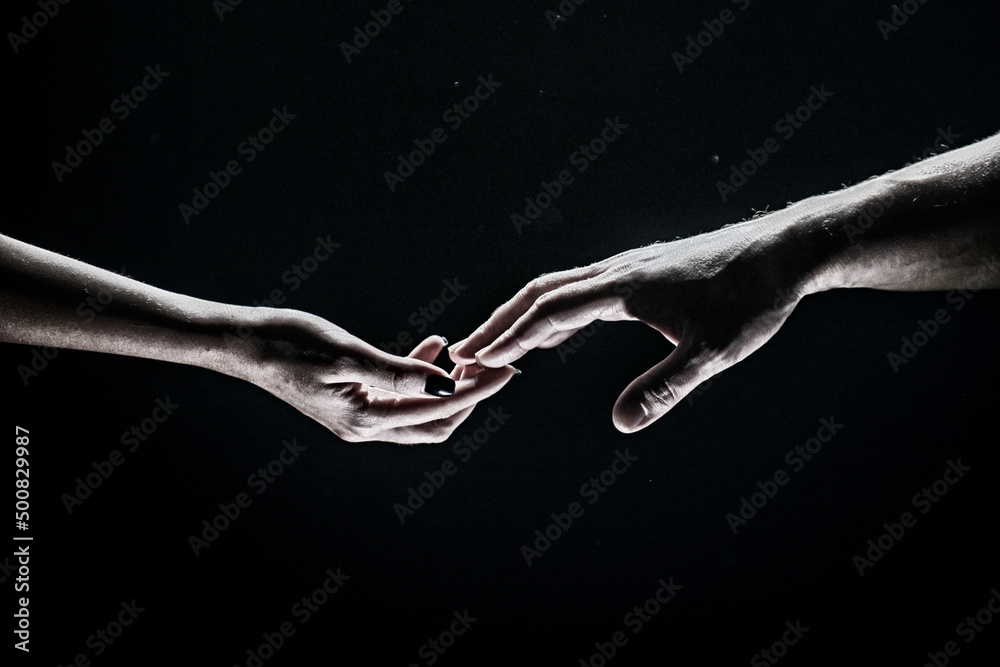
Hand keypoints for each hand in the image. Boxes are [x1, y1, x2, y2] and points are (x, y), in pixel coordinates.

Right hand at [238, 309, 517, 443]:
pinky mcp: (354, 401)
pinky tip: (434, 346)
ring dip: (447, 387)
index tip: (504, 371)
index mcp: (365, 420)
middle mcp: (365, 428)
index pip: (438, 411)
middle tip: (495, 366)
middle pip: (435, 423)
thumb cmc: (287, 342)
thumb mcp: (346, 353)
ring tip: (470, 357)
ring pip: (420, 411)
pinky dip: (420, 376)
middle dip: (469, 396)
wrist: (244, 345)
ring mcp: (359, 418)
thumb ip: (398, 371)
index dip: (475, 391)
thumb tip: (445, 384)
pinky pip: (399, 396)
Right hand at [449, 218, 811, 432]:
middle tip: (464, 354)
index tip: (476, 361)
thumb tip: (621, 424)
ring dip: (521, 316)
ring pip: (557, 287)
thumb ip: (666, 388)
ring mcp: (627, 267)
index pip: (549, 312)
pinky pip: (579, 289)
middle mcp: (617, 270)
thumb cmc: (752, 299)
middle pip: (540, 293)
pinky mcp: (640, 271)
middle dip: (499, 325)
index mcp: (624, 286)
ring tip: (495, 344)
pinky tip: (552, 332)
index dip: (509, 339)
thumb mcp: (712, 352)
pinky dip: (550, 310)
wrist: (785, 251)